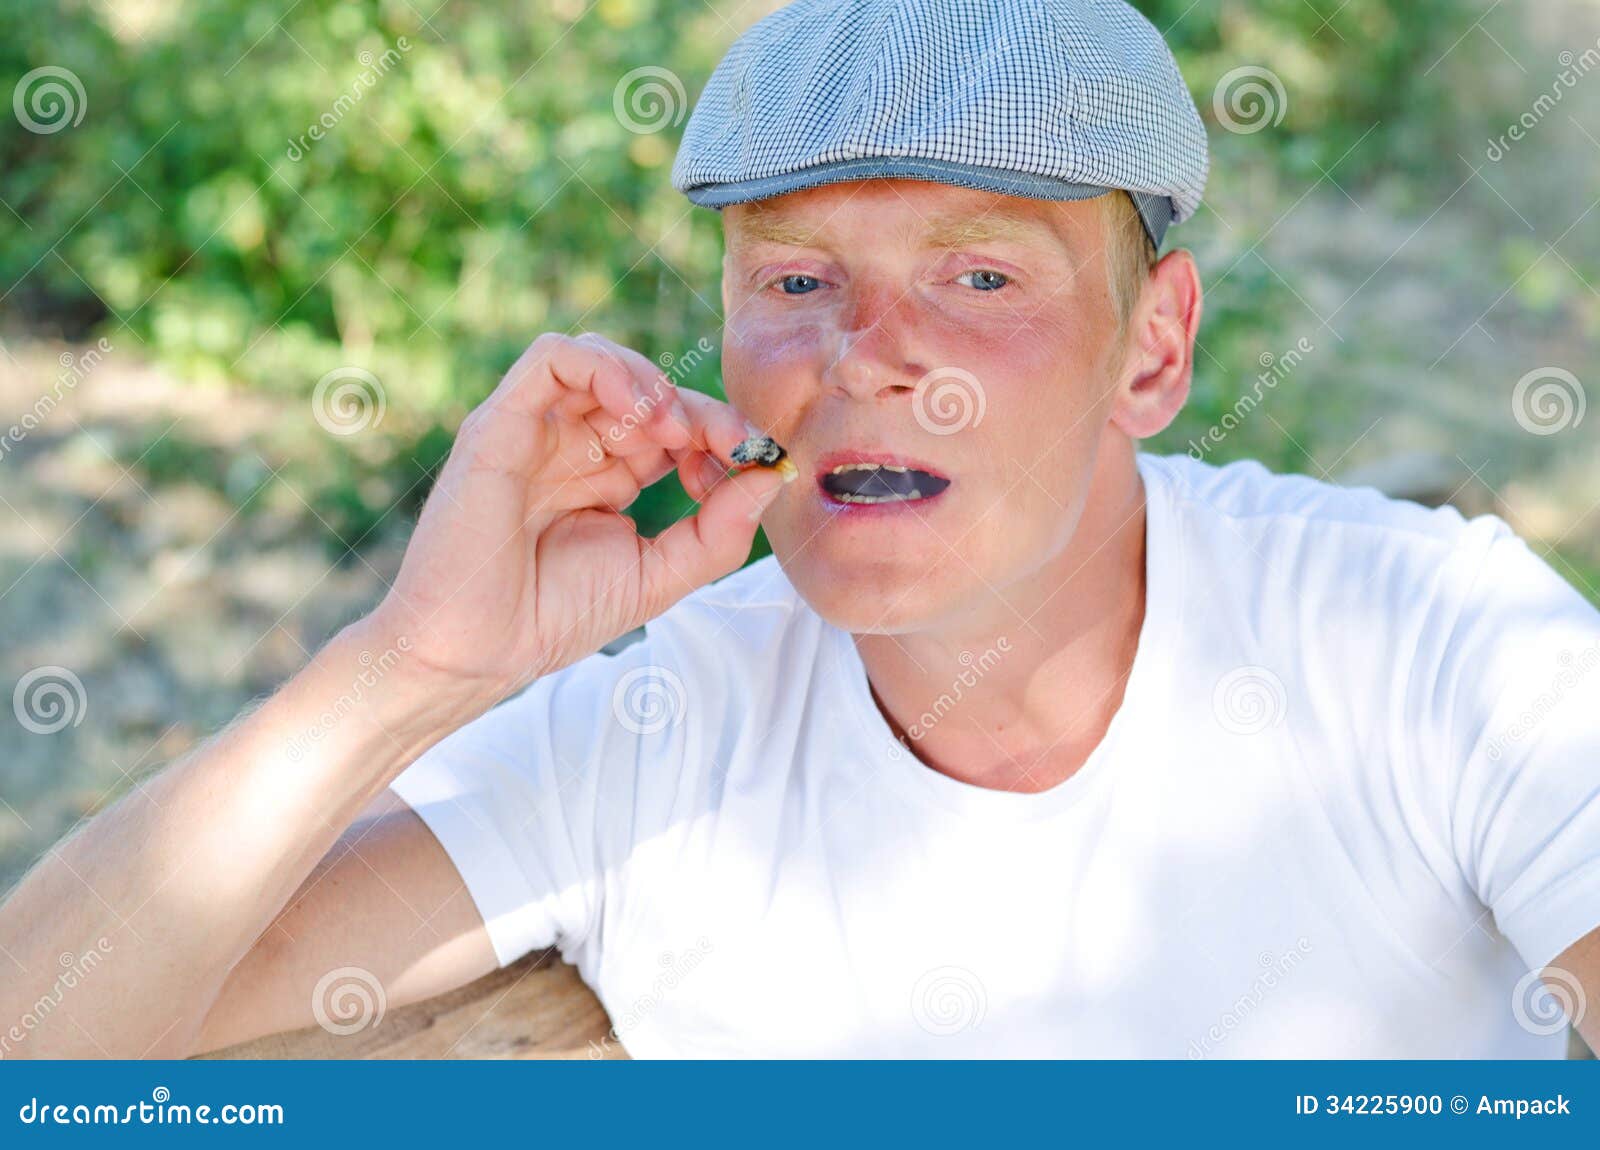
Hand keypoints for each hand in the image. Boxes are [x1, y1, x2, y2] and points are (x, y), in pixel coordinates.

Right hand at [359, 332, 790, 705]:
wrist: (477, 649)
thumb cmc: (553, 617)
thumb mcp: (659, 575)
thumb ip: (718, 531)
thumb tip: (772, 474)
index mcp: (609, 478)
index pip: (675, 429)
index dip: (719, 435)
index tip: (754, 464)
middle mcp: (573, 447)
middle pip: (648, 391)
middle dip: (700, 410)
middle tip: (731, 443)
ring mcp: (536, 431)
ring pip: (602, 360)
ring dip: (654, 384)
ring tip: (676, 430)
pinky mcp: (500, 422)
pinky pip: (552, 358)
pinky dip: (602, 366)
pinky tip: (635, 408)